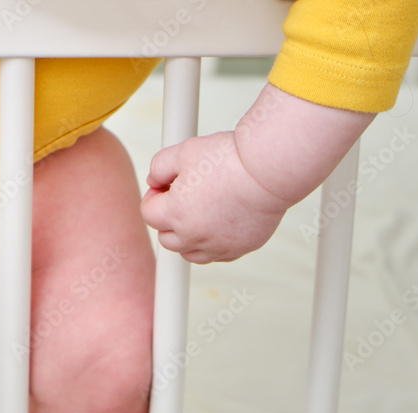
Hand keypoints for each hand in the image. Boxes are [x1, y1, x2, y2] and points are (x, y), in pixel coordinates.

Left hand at [140, 131, 291, 263]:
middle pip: (166, 238)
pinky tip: (218, 223)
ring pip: (188, 252)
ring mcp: (217, 246)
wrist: (269, 170)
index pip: (148, 214)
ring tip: (200, 212)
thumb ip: (159, 167)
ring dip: (187, 237)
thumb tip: (153, 180)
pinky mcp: (239, 249)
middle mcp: (193, 236)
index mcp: (175, 213)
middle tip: (183, 198)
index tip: (166, 186)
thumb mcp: (184, 152)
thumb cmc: (231, 160)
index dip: (154, 197)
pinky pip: (216, 255)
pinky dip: (212, 244)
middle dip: (168, 219)